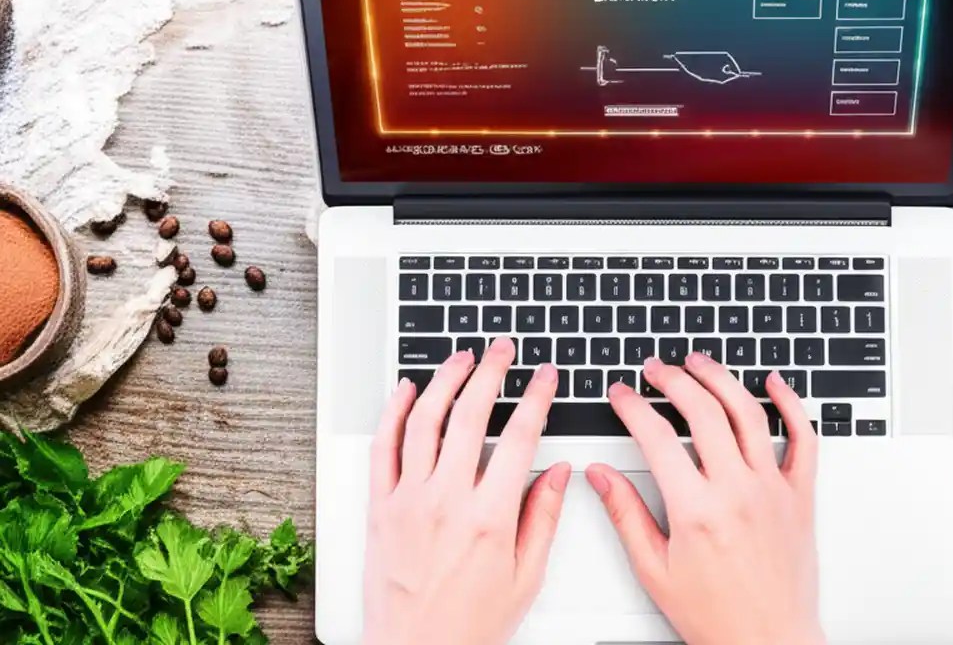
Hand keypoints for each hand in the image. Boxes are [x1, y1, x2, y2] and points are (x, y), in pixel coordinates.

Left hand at [362, 338, 569, 644]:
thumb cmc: (469, 625)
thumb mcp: (526, 578)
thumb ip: (543, 519)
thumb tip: (559, 473)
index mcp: (489, 517)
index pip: (519, 437)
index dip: (535, 398)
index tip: (544, 377)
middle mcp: (446, 501)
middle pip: (470, 416)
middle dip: (490, 372)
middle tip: (502, 349)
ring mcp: (408, 500)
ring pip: (424, 421)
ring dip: (444, 380)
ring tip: (461, 358)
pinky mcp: (379, 508)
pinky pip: (382, 448)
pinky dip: (393, 412)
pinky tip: (406, 391)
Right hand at [587, 354, 824, 644]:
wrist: (770, 641)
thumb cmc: (716, 616)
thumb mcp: (654, 570)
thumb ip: (625, 515)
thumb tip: (601, 475)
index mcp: (697, 510)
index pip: (658, 437)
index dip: (634, 407)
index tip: (622, 394)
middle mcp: (738, 492)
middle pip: (703, 412)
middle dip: (674, 380)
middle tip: (656, 369)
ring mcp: (773, 489)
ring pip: (749, 413)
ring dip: (721, 379)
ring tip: (699, 363)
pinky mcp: (800, 496)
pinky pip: (803, 439)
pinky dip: (790, 404)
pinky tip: (773, 384)